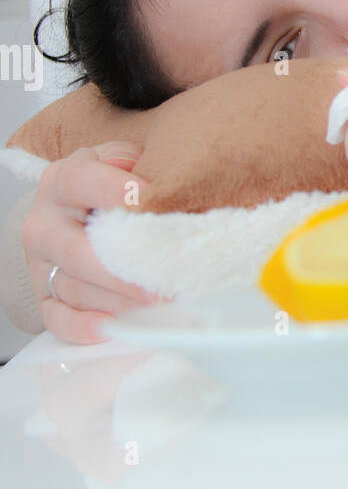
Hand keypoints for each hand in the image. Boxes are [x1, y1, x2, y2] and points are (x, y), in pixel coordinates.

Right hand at [20, 141, 162, 344]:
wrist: (79, 210)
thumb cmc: (112, 185)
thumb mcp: (123, 159)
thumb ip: (139, 161)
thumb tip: (162, 179)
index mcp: (60, 181)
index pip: (80, 181)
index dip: (116, 190)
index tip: (154, 202)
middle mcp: (43, 223)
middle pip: (78, 250)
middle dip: (126, 270)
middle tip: (166, 284)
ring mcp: (41, 263)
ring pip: (76, 289)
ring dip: (121, 303)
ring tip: (162, 307)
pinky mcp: (44, 295)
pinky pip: (58, 318)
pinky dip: (83, 327)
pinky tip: (113, 329)